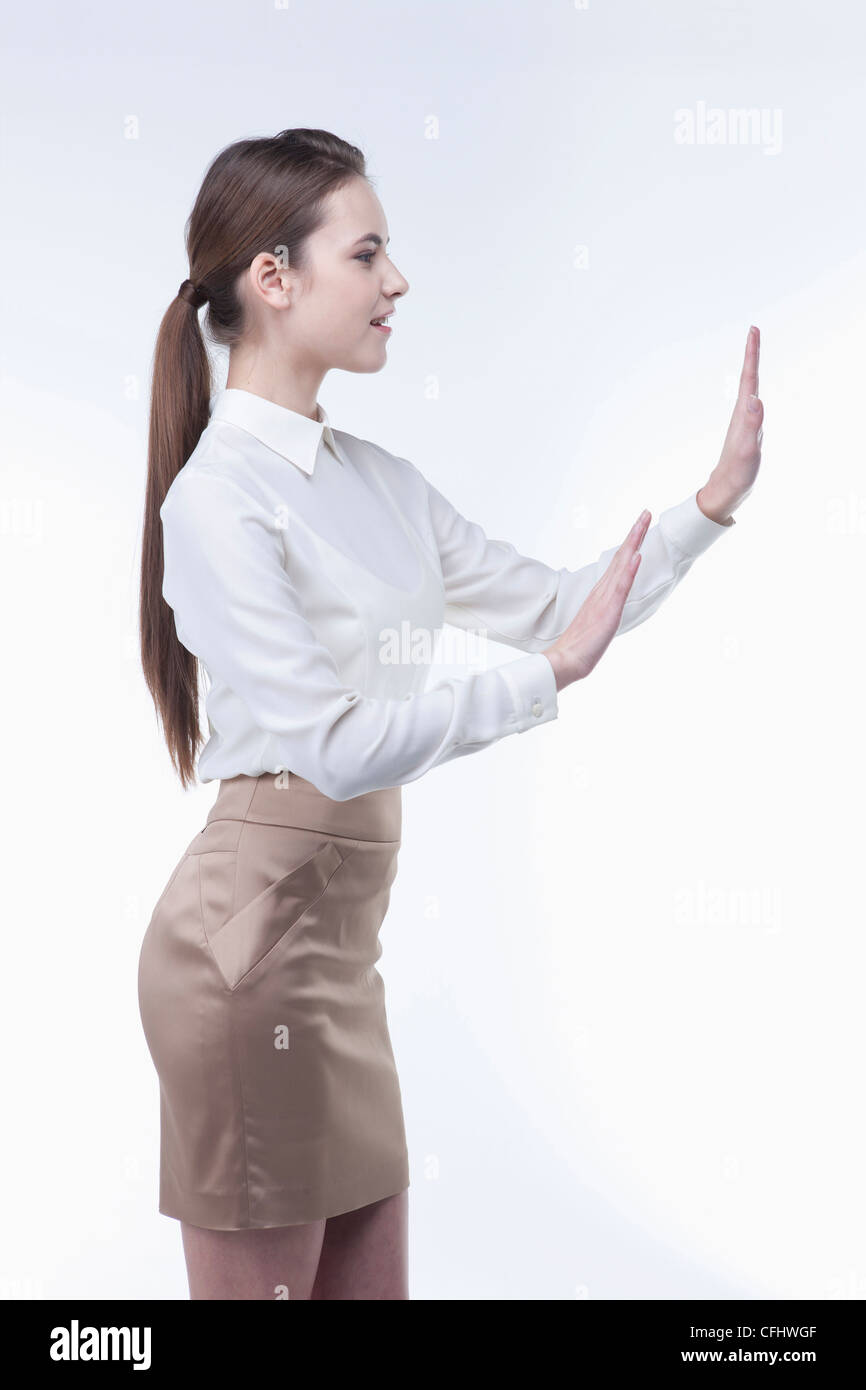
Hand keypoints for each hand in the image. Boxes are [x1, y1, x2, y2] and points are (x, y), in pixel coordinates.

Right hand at [543, 510, 651, 690]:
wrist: (565, 662)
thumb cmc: (578, 648)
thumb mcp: (596, 626)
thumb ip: (601, 613)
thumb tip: (607, 610)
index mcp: (600, 594)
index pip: (617, 563)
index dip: (630, 544)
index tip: (639, 526)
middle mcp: (602, 591)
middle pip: (621, 556)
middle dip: (635, 534)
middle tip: (646, 512)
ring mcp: (604, 599)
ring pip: (621, 565)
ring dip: (633, 542)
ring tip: (644, 523)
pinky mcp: (607, 612)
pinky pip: (619, 588)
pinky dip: (628, 570)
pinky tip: (636, 556)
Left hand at [697, 325, 762, 524]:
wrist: (726, 491)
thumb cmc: (737, 474)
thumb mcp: (747, 450)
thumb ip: (751, 424)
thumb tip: (753, 397)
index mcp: (743, 414)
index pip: (749, 378)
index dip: (752, 354)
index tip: (753, 330)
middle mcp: (743, 414)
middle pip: (749, 378)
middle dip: (752, 354)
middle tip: (754, 332)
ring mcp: (745, 423)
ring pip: (750, 389)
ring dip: (752, 369)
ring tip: (754, 353)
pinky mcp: (748, 432)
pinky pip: (753, 404)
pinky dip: (755, 390)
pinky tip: (755, 392)